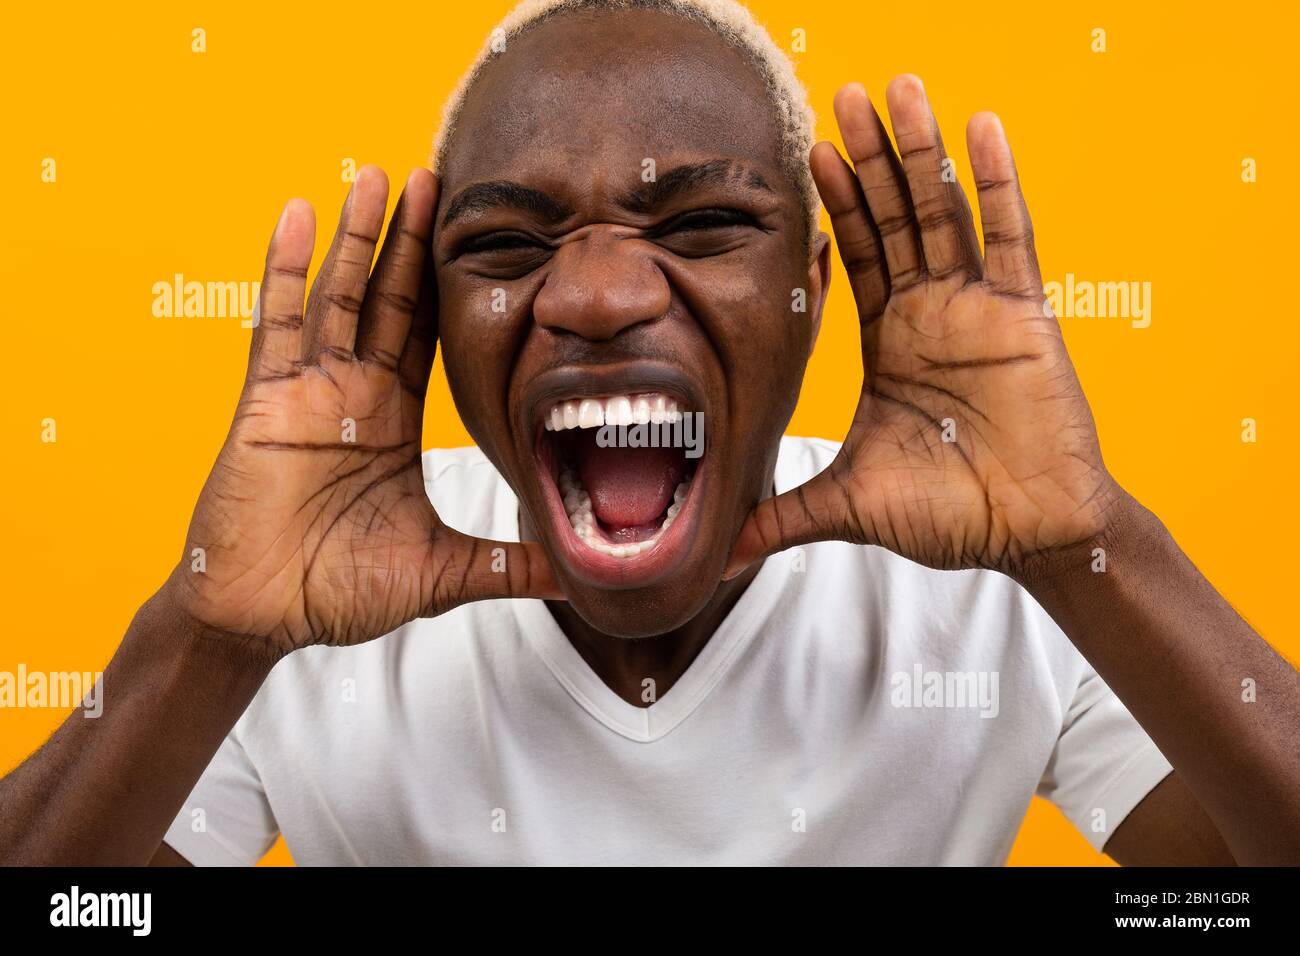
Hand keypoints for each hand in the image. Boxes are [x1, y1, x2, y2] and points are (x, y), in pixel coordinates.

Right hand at [167, 167, 558, 657]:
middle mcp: (353, 394)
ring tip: (377, 174)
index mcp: (394, 421)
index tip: (481, 236)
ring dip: (357, 236)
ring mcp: (308, 391)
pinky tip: (301, 213)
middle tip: (434, 176)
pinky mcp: (266, 400)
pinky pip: (276, 322)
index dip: (448, 285)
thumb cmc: (340, 591)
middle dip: (409, 240)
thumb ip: (508, 565)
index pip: (429, 336)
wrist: (263, 618)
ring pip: (338, 296)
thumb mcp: (441, 571)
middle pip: (388, 300)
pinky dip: (286, 268)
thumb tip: (580, 577)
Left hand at [725, 76, 1120, 579]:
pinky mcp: (1024, 316)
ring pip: (945, 213)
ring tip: (900, 88)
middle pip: (896, 218)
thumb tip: (714, 556)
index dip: (835, 206)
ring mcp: (978, 308)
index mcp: (890, 343)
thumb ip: (780, 516)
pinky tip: (980, 128)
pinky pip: (1012, 238)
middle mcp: (931, 313)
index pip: (856, 258)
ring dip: (921, 152)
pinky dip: (997, 184)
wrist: (1026, 536)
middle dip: (872, 158)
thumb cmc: (949, 516)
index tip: (811, 152)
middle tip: (846, 94)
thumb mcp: (847, 506)